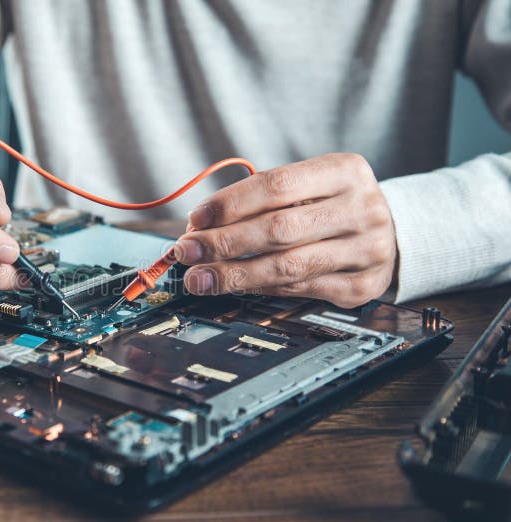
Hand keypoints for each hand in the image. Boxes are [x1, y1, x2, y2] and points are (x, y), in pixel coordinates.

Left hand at [173, 153, 396, 307]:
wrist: (395, 230)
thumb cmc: (333, 204)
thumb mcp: (309, 185)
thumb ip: (261, 201)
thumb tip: (199, 228)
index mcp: (345, 171)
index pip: (277, 185)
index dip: (229, 204)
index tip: (194, 219)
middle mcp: (361, 208)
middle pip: (279, 229)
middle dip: (224, 243)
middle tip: (187, 253)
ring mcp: (367, 249)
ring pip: (288, 266)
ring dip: (235, 274)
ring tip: (200, 278)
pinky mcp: (363, 284)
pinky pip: (301, 289)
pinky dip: (262, 289)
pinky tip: (237, 285)